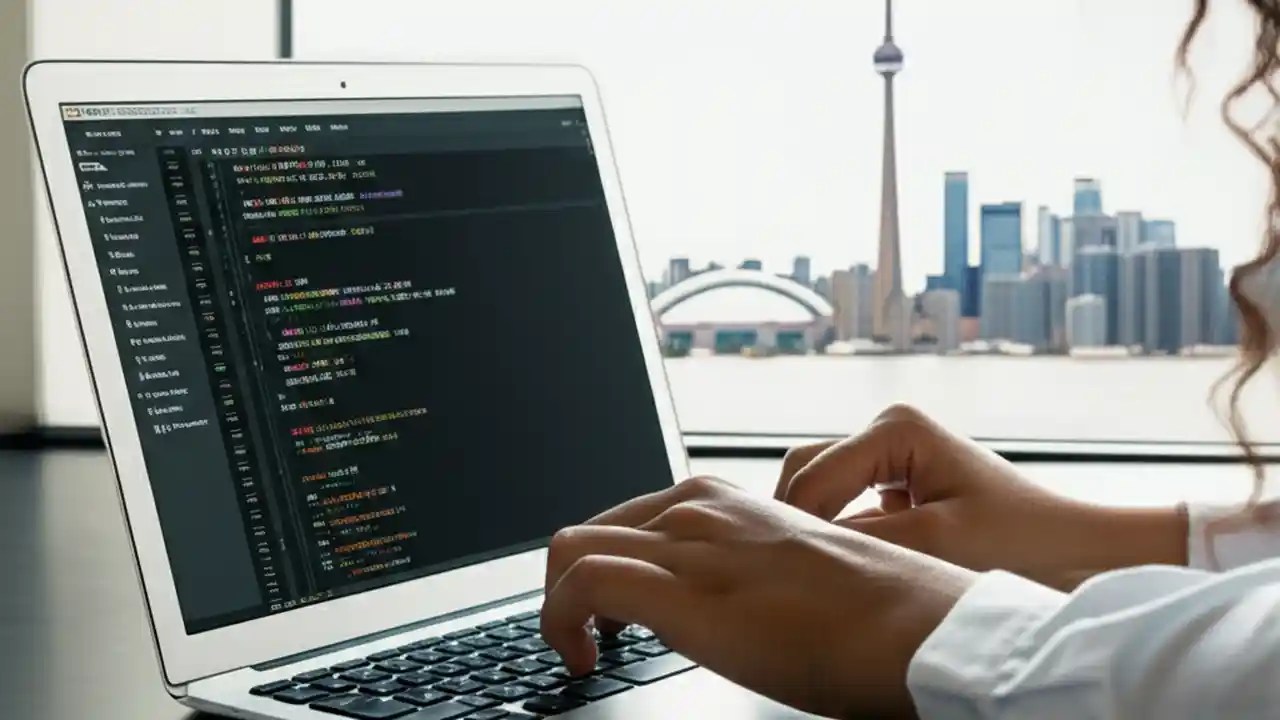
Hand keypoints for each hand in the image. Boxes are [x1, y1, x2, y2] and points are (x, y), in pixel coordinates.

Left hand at [540, 475, 974, 718]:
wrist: (918, 627)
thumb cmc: (875, 611)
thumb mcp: (794, 572)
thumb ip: (747, 572)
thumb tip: (721, 603)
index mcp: (728, 503)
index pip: (628, 519)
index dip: (604, 565)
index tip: (608, 612)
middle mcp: (700, 510)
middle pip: (588, 530)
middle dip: (569, 584)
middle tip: (590, 633)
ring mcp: (688, 548)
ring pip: (570, 549)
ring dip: (558, 603)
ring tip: (584, 650)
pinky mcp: (684, 596)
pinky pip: (583, 585)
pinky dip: (559, 621)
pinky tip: (583, 660)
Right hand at [775, 404, 1186, 589]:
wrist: (1084, 556)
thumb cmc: (1025, 545)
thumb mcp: (932, 546)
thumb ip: (855, 540)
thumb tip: (792, 544)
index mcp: (895, 429)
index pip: (811, 479)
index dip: (792, 529)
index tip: (782, 575)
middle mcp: (889, 430)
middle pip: (805, 472)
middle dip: (794, 520)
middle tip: (790, 575)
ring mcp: (894, 456)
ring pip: (819, 488)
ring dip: (815, 529)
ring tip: (815, 576)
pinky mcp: (901, 485)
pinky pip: (846, 505)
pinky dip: (838, 534)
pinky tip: (846, 570)